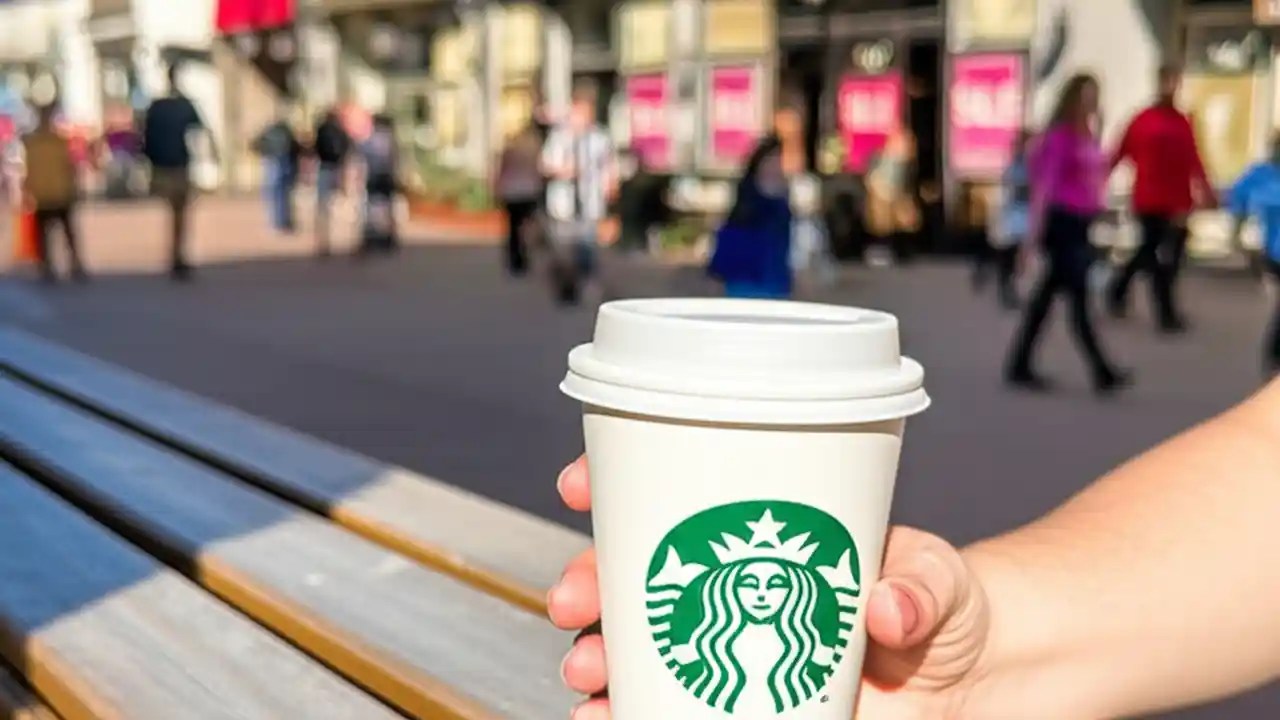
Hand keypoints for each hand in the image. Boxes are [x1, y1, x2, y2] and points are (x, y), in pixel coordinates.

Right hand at [548, 456, 994, 718]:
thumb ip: (918, 587)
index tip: (576, 486)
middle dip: (588, 583)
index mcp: (758, 538)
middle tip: (575, 599)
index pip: (672, 498)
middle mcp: (729, 593)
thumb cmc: (943, 602)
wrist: (967, 678)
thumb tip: (886, 609)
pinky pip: (672, 713)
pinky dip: (628, 718)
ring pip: (638, 650)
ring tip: (589, 673)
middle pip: (634, 578)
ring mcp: (730, 655)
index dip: (613, 488)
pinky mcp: (741, 709)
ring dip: (597, 657)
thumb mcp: (937, 577)